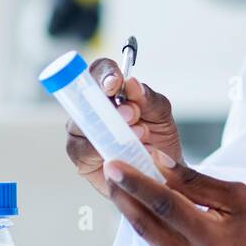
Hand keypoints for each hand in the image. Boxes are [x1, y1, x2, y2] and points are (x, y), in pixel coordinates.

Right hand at [64, 56, 182, 198]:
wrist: (164, 173)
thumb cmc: (158, 139)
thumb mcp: (161, 116)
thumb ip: (149, 99)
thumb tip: (132, 84)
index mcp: (109, 92)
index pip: (98, 71)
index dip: (103, 74)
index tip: (116, 83)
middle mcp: (90, 110)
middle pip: (84, 98)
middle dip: (110, 107)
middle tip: (132, 115)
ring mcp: (81, 134)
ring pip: (83, 125)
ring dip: (112, 131)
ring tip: (140, 138)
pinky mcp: (81, 160)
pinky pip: (84, 152)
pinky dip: (109, 153)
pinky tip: (131, 155)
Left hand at [102, 150, 245, 245]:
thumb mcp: (239, 196)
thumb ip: (197, 181)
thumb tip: (160, 163)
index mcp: (210, 239)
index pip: (165, 207)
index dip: (137, 183)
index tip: (116, 165)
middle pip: (146, 226)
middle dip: (124, 196)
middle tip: (109, 170)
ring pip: (148, 237)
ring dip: (131, 209)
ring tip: (120, 183)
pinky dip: (146, 223)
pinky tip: (140, 204)